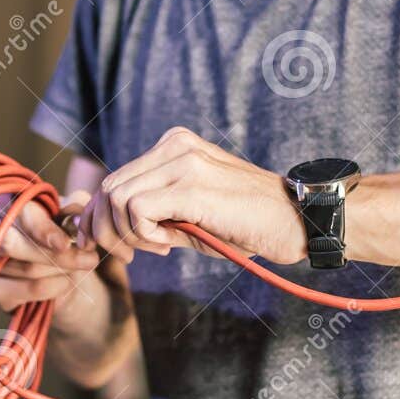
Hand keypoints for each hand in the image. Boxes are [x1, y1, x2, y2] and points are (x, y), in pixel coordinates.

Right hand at [0, 190, 101, 314]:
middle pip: (12, 243)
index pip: (14, 213)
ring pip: (23, 268)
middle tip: (90, 259)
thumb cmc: (55, 226)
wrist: (51, 261)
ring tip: (81, 265)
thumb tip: (77, 209)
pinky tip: (66, 281)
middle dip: (56, 254)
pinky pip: (21, 292)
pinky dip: (50, 288)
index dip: (42, 229)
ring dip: (61, 270)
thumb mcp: (67, 213)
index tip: (65, 243)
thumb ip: (74, 207)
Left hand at [75, 127, 305, 264]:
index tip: (117, 246)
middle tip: (134, 254)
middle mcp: (175, 145)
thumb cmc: (246, 223)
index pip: (114, 179)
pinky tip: (168, 243)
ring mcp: (183, 161)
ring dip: (129, 235)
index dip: (103, 219)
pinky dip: (144, 235)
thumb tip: (106, 228)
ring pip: (117, 199)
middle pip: (108, 189)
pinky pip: (137, 210)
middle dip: (109, 230)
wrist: (296, 220)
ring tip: (160, 246)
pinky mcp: (192, 185)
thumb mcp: (189, 213)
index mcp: (174, 145)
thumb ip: (151, 212)